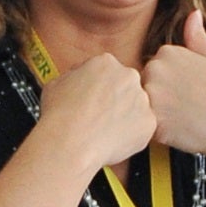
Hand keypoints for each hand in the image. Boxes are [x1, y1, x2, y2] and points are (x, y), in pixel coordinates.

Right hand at [38, 52, 155, 171]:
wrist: (70, 143)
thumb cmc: (59, 116)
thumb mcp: (57, 82)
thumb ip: (75, 75)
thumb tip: (78, 77)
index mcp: (106, 63)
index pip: (108, 72)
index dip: (100, 88)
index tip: (95, 99)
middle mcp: (128, 76)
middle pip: (126, 87)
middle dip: (116, 100)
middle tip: (101, 116)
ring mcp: (142, 100)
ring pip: (136, 108)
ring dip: (125, 117)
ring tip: (105, 131)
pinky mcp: (149, 123)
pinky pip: (142, 129)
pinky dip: (131, 136)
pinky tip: (113, 140)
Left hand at [142, 9, 205, 159]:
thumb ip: (197, 38)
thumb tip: (193, 14)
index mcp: (167, 52)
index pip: (156, 70)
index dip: (173, 85)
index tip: (190, 92)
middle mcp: (155, 69)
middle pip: (146, 87)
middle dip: (162, 99)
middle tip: (188, 107)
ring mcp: (152, 95)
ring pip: (145, 108)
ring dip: (160, 115)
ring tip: (185, 119)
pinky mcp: (152, 121)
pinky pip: (148, 128)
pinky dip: (161, 132)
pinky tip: (181, 130)